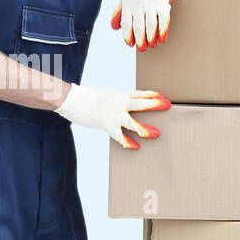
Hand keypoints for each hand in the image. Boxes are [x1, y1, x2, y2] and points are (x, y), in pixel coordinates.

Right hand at [55, 84, 170, 149]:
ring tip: (156, 134)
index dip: (150, 94)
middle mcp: (118, 103)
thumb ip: (117, 101)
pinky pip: (120, 136)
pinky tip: (136, 147)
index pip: (138, 93)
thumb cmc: (87, 98)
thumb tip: (125, 107)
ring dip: (144, 129)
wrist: (72, 100)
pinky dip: (128, 142)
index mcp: (119, 94)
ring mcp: (113, 115)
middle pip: (140, 103)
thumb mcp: (106, 95)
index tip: (161, 95)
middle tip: (167, 105)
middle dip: (154, 105)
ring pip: (132, 123)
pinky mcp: (106, 125)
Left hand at [111, 0, 174, 49]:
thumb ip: (119, 11)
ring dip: (151, 38)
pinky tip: (162, 38)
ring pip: (151, 25)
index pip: (126, 23)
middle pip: (138, 26)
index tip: (130, 44)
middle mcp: (139, 2)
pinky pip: (163, 19)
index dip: (127, 35)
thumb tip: (114, 27)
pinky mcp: (163, 2)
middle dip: (140, 40)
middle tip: (142, 48)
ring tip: (151, 45)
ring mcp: (152, 2)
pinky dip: (163, 30)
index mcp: (128, 1)